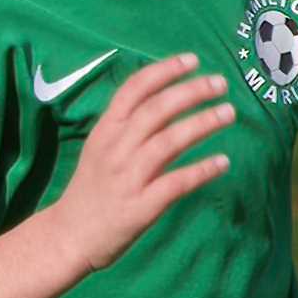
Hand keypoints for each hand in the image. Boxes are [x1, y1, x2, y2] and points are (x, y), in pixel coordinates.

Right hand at [54, 54, 234, 271]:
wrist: (68, 237)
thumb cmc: (90, 191)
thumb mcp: (99, 148)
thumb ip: (125, 125)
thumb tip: (161, 98)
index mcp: (105, 132)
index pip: (134, 90)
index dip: (164, 71)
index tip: (192, 60)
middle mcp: (116, 150)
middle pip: (157, 110)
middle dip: (191, 92)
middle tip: (220, 84)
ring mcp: (128, 178)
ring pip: (169, 141)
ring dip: (203, 124)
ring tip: (228, 113)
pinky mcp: (141, 207)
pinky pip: (176, 183)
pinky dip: (202, 170)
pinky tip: (223, 162)